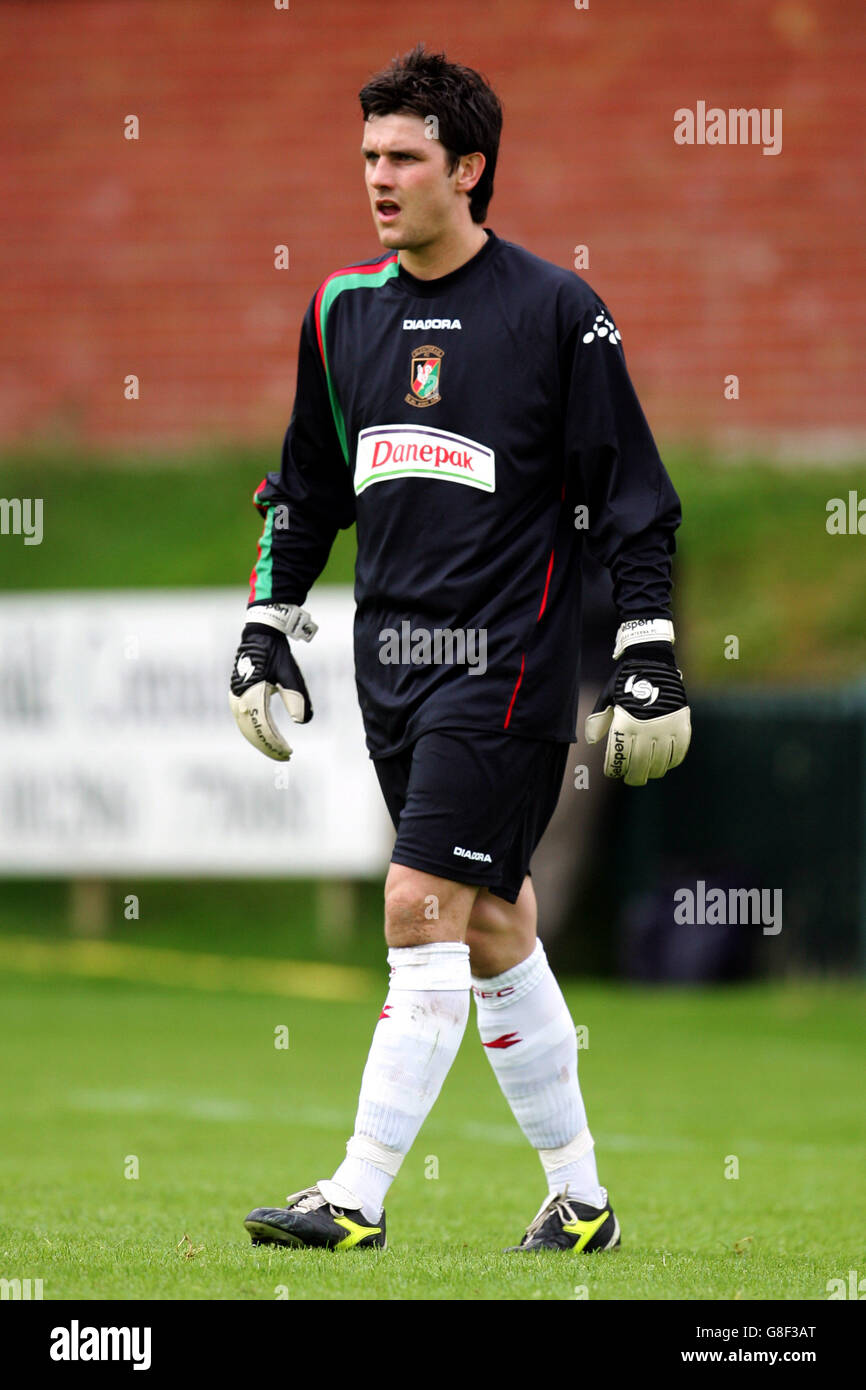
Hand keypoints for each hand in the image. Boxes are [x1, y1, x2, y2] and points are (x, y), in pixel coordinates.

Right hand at [229, 605, 314, 760]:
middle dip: (267, 746)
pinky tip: (264, 734)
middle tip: (284, 755)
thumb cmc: (276, 653)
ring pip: (245, 726)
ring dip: (259, 739)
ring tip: (276, 748)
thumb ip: (296, 699)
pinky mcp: (237, 693)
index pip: (263, 729)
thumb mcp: (290, 675)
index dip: (275, 744)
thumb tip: (302, 721)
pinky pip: (242, 718)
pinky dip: (253, 729)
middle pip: (251, 732)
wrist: (261, 633)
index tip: (289, 752)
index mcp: (251, 695)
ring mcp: (235, 696)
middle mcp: (239, 699)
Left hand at [585, 629, 690, 785]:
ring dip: (653, 771)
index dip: (615, 770)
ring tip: (648, 772)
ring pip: (661, 763)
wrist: (652, 660)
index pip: (619, 759)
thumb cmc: (625, 680)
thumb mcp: (608, 698)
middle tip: (631, 779)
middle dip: (634, 777)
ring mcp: (666, 728)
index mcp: (625, 724)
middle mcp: (645, 729)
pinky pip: (680, 751)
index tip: (614, 772)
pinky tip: (666, 763)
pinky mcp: (681, 724)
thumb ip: (600, 720)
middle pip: (640, 766)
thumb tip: (591, 741)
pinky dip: (673, 761)